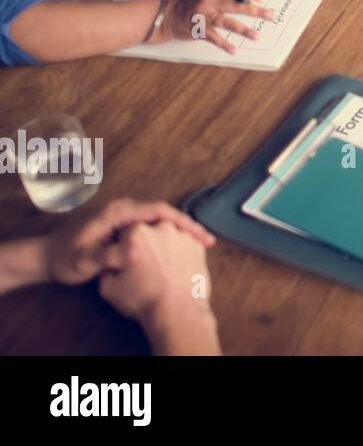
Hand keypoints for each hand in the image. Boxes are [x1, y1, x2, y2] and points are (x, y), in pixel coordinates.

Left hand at [43, 198, 214, 286]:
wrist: (47, 257)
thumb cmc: (65, 259)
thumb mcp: (86, 261)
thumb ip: (111, 255)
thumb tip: (139, 249)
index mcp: (119, 212)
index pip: (160, 211)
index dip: (184, 223)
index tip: (202, 236)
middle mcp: (124, 208)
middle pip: (164, 213)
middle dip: (188, 226)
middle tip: (208, 241)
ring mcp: (124, 215)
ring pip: (160, 219)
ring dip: (180, 230)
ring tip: (200, 244)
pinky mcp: (123, 223)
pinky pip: (152, 226)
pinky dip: (168, 234)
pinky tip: (177, 246)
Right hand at [97, 221, 218, 353]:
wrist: (178, 310)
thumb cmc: (142, 299)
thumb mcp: (109, 288)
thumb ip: (105, 271)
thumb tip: (108, 266)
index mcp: (136, 232)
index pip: (124, 233)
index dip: (122, 247)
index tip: (126, 260)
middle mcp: (161, 226)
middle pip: (149, 231)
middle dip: (145, 244)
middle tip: (145, 265)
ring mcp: (183, 234)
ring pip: (169, 236)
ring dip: (164, 246)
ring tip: (163, 268)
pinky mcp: (199, 245)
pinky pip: (186, 244)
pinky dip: (181, 253)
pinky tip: (177, 268)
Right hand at [158, 0, 276, 54]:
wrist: (166, 14)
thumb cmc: (192, 1)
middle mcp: (209, 1)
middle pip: (236, 5)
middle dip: (256, 11)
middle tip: (271, 16)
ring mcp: (203, 16)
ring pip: (227, 23)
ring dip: (244, 31)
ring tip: (257, 37)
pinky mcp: (198, 30)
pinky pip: (214, 38)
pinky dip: (224, 45)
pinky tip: (234, 51)